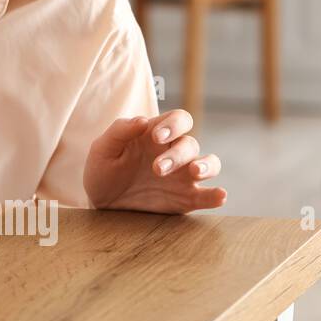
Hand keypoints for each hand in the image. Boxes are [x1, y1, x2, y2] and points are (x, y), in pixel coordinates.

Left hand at [83, 109, 227, 212]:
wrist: (100, 201)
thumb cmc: (103, 169)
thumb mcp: (103, 148)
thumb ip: (120, 131)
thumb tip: (143, 119)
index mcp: (156, 134)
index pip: (179, 119)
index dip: (174, 124)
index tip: (157, 137)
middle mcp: (174, 152)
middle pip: (190, 144)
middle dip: (176, 155)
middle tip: (156, 169)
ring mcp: (183, 176)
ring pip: (210, 163)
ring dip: (206, 166)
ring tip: (195, 172)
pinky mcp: (186, 198)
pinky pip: (207, 195)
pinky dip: (217, 195)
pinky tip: (220, 195)